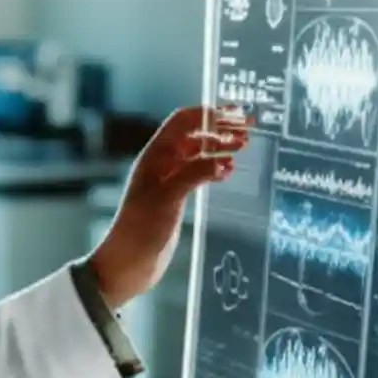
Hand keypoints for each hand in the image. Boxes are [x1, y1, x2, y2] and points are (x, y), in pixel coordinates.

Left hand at [86, 106, 249, 308]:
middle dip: (220, 127)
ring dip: (220, 147)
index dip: (208, 114)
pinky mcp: (176, 198)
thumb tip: (223, 160)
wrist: (128, 264)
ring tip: (244, 146)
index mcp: (155, 156)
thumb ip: (193, 175)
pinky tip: (230, 171)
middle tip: (248, 127)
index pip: (183, 122)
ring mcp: (169, 180)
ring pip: (199, 153)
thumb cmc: (140, 230)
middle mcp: (161, 163)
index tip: (235, 114)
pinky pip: (199, 174)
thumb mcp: (167, 199)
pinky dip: (215, 168)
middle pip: (194, 134)